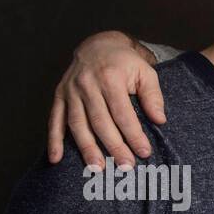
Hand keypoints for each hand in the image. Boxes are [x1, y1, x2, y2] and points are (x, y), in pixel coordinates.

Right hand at [47, 31, 164, 168]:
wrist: (98, 45)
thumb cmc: (126, 63)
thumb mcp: (145, 72)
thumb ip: (153, 96)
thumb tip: (160, 120)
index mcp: (109, 77)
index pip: (123, 113)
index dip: (133, 134)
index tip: (144, 152)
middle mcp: (87, 84)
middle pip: (100, 121)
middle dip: (114, 146)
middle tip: (126, 166)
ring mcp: (71, 90)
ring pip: (77, 124)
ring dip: (86, 148)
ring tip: (97, 168)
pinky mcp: (60, 95)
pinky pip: (54, 119)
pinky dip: (54, 140)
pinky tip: (56, 159)